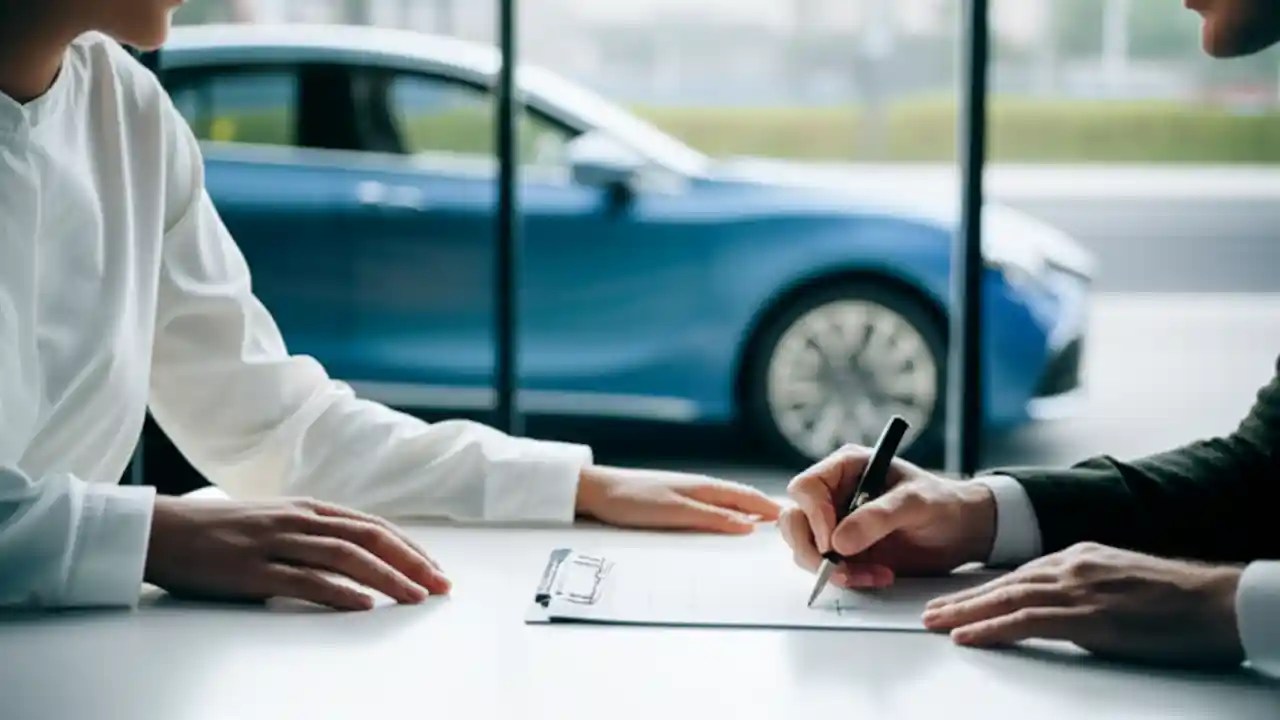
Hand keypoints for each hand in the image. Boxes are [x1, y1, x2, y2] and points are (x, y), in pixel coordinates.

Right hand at [145, 496, 450, 610]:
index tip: (437, 570)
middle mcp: (298, 520)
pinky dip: (339, 592)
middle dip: (412, 562)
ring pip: (346, 557)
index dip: (410, 547)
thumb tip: (356, 557)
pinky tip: (364, 604)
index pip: (373, 526)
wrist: (162, 530)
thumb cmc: (220, 531)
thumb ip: (313, 534)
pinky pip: (304, 580)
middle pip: (370, 538)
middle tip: (442, 586)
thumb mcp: (275, 522)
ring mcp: (276, 543)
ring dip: (387, 577)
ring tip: (415, 597)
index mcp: (307, 508)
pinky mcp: (252, 570)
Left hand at [575, 466, 781, 533]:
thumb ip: (713, 519)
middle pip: (742, 501)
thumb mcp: (676, 513)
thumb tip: (748, 525)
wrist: (597, 492)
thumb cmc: (632, 500)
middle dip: (765, 513)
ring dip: (746, 516)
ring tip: (764, 532)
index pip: (749, 497)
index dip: (772, 510)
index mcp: (706, 488)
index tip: (796, 522)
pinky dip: (726, 520)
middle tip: (788, 531)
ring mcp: (688, 495)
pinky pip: (711, 512)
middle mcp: (701, 489)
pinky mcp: (675, 504)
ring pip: (727, 506)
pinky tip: (725, 529)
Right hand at [780, 445, 995, 587]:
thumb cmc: (943, 504)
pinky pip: (825, 568)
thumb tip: (838, 542)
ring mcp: (835, 523)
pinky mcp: (843, 550)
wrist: (962, 532)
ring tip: (871, 574)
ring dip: (831, 569)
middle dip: (812, 549)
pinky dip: (846, 578)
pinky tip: (878, 576)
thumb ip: (878, 517)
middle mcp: (833, 493)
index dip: (813, 515)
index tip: (833, 543)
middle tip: (839, 570)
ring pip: (804, 547)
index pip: (806, 487)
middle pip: (794, 519)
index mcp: (846, 467)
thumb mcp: (916, 503)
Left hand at [923, 542, 1243, 666]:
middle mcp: (1070, 566)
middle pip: (1002, 584)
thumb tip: (1062, 609)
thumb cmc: (1175, 598)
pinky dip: (990, 629)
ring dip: (965, 613)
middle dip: (963, 600)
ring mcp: (1076, 590)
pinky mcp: (1086, 616)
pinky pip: (1025, 622)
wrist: (1213, 601)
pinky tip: (967, 637)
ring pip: (1005, 599)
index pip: (1018, 574)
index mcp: (1077, 557)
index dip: (983, 589)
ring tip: (935, 624)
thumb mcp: (1119, 583)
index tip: (957, 600)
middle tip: (929, 612)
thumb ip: (1085, 588)